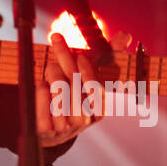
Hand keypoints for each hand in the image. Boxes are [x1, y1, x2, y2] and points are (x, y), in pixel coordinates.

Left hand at [35, 30, 132, 145]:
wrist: (52, 129)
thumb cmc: (74, 93)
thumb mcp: (90, 76)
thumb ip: (108, 55)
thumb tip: (126, 35)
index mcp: (99, 110)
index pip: (97, 88)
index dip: (89, 70)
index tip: (80, 54)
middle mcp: (84, 121)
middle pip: (74, 85)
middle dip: (65, 58)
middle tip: (57, 38)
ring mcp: (64, 128)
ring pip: (57, 92)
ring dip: (52, 74)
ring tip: (51, 68)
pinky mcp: (45, 130)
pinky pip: (41, 102)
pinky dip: (40, 90)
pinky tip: (42, 85)